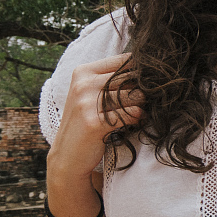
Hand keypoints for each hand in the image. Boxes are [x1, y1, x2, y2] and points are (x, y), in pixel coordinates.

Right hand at [49, 53, 141, 175]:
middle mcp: (83, 84)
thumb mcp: (91, 94)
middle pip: (132, 77)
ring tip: (135, 112)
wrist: (66, 156)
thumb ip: (113, 79)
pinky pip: (131, 114)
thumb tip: (149, 69)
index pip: (125, 60)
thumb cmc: (86, 122)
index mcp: (83, 72)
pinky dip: (137, 119)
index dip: (141, 71)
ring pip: (135, 95)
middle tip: (144, 101)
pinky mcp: (94, 123)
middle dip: (143, 90)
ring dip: (141, 106)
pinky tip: (132, 123)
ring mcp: (86, 103)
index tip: (147, 82)